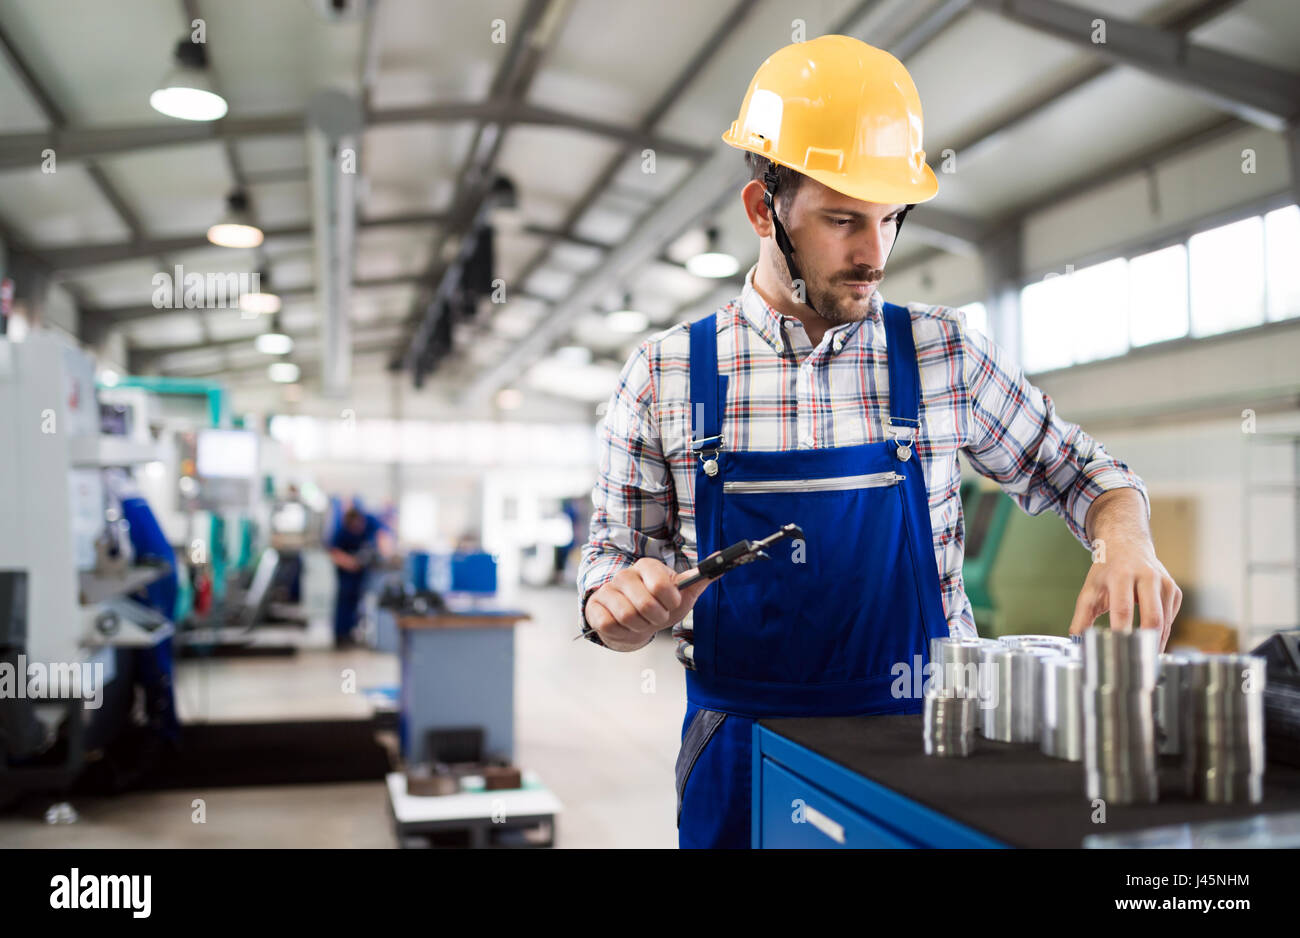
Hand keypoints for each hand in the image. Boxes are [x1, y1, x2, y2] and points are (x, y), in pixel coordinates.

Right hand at [585, 558, 709, 650]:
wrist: (633, 622)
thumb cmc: (660, 606)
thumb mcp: (682, 593)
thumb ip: (701, 577)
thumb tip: (721, 560)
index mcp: (647, 566)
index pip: (662, 585)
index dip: (670, 601)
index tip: (671, 603)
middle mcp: (625, 574)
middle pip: (645, 604)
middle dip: (656, 618)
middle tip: (657, 616)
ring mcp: (607, 590)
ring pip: (627, 617)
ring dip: (640, 627)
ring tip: (642, 622)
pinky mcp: (595, 607)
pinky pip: (610, 625)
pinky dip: (623, 632)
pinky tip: (625, 626)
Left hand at [1068, 538, 1181, 650]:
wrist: (1128, 546)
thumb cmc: (1107, 571)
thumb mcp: (1090, 589)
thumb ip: (1082, 616)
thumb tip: (1077, 642)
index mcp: (1122, 575)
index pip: (1123, 609)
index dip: (1122, 632)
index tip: (1118, 651)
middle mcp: (1147, 577)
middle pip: (1152, 618)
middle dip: (1145, 642)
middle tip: (1137, 663)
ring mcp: (1165, 584)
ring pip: (1165, 622)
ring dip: (1155, 643)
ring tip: (1144, 660)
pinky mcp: (1175, 591)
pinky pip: (1170, 619)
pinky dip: (1161, 634)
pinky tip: (1150, 643)